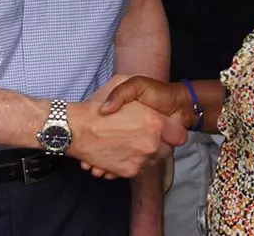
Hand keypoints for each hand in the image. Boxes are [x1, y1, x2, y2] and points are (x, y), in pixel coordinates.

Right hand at [71, 79, 186, 178]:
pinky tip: (120, 153)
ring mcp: (140, 160)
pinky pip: (138, 169)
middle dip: (159, 143)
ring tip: (130, 143)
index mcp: (154, 122)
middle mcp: (151, 144)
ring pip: (153, 161)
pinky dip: (131, 163)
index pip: (178, 135)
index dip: (173, 132)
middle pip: (167, 150)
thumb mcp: (122, 82)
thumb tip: (148, 106)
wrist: (74, 128)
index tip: (165, 129)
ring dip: (146, 154)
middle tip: (145, 135)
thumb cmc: (99, 104)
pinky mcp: (129, 172)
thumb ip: (139, 91)